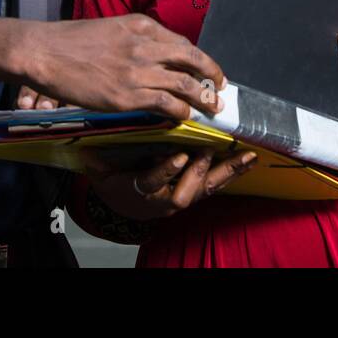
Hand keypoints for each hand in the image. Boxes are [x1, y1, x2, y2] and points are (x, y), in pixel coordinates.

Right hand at [25, 14, 225, 120]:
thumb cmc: (70, 40)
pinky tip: (184, 116)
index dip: (201, 58)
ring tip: (212, 107)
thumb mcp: (111, 27)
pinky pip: (165, 103)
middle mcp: (144, 45)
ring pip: (184, 84)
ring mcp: (137, 70)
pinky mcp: (126, 95)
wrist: (43, 52)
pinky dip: (180, 110)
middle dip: (212, 75)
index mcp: (141, 25)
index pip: (182, 43)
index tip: (209, 69)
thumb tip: (155, 54)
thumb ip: (135, 38)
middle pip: (192, 60)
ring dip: (203, 97)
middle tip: (221, 88)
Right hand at [82, 147, 256, 221]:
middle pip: (184, 194)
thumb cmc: (111, 175)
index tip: (178, 155)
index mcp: (137, 190)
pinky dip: (232, 172)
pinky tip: (249, 159)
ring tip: (244, 157)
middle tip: (208, 151)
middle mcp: (161, 200)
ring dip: (225, 174)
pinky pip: (214, 186)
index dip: (165, 172)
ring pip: (204, 192)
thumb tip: (89, 137)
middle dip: (198, 174)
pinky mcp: (192, 194)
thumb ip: (99, 154)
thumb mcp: (100, 165)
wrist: (120, 200)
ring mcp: (179, 198)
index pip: (151, 183)